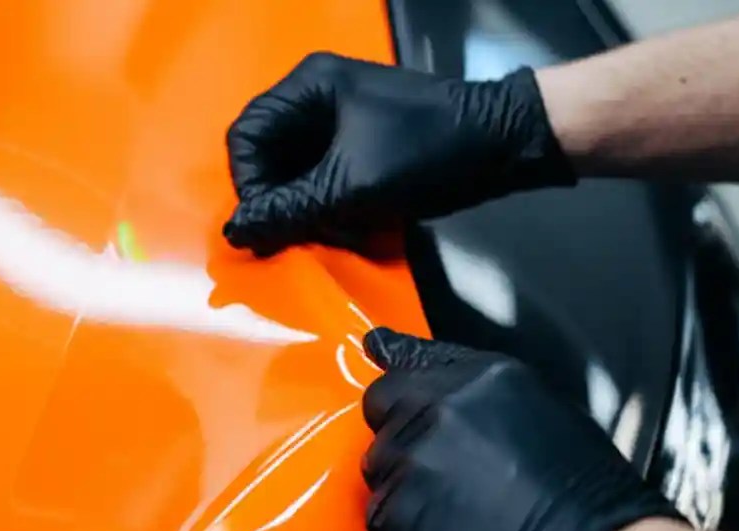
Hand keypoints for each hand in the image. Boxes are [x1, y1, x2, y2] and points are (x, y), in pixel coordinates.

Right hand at [224, 52, 571, 255]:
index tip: (263, 224)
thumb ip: (291, 209)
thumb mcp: (354, 184)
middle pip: (268, 158)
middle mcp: (316, 99)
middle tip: (295, 235)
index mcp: (308, 87)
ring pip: (296, 177)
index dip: (249, 185)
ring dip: (306, 211)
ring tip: (330, 232)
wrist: (502, 147)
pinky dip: (330, 210)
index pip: (246, 137)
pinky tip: (350, 228)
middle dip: (280, 201)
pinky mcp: (361, 150)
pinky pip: (324, 184)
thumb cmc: (429, 151)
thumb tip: (236, 234)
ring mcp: (339, 125)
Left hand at [361, 328, 680, 530]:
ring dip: (402, 479)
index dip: (395, 361)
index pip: (413, 356)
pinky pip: (380, 511)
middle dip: (399, 426)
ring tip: (450, 508)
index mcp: (483, 377)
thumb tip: (461, 401)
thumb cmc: (586, 497)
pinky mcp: (394, 509)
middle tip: (433, 461)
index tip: (378, 350)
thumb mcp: (547, 414)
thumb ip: (487, 398)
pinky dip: (402, 525)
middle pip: (383, 403)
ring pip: (379, 460)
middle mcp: (439, 407)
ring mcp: (412, 457)